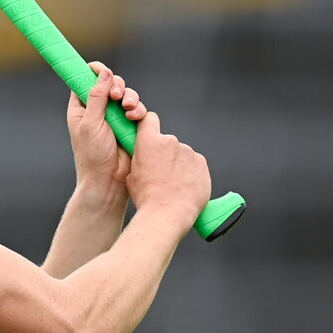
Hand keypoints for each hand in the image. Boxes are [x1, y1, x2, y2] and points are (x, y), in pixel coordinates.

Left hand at [67, 61, 146, 194]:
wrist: (108, 181)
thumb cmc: (92, 155)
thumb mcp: (90, 123)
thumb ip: (96, 97)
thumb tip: (103, 73)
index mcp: (81, 107)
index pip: (85, 79)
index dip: (94, 71)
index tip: (103, 70)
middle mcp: (98, 109)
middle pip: (110, 83)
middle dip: (117, 85)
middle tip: (116, 95)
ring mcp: (115, 117)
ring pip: (127, 95)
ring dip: (130, 98)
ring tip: (128, 110)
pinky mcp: (130, 125)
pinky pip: (138, 109)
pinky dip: (138, 110)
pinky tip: (135, 118)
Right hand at [125, 111, 211, 229]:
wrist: (167, 214)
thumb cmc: (147, 198)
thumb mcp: (132, 176)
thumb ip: (139, 160)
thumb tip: (144, 159)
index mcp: (148, 142)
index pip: (149, 119)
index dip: (148, 124)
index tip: (149, 131)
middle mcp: (170, 141)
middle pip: (167, 142)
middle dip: (165, 154)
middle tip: (161, 174)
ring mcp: (188, 151)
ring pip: (182, 154)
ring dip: (179, 165)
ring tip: (174, 185)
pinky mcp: (201, 162)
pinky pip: (195, 164)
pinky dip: (191, 172)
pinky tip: (185, 187)